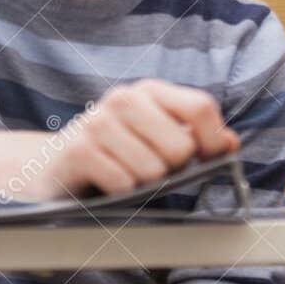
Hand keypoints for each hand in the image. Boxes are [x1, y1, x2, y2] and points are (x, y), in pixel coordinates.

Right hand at [43, 80, 238, 198]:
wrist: (53, 164)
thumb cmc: (115, 152)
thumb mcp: (156, 138)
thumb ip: (195, 139)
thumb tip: (231, 142)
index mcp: (150, 91)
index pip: (200, 107)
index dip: (213, 139)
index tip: (208, 159)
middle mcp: (124, 98)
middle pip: (181, 146)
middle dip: (172, 169)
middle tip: (150, 168)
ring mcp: (99, 122)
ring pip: (154, 170)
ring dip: (143, 184)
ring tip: (125, 174)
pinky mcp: (79, 150)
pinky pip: (124, 183)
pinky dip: (120, 193)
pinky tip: (106, 183)